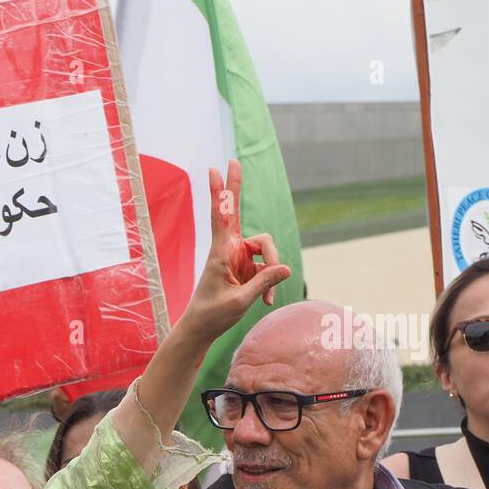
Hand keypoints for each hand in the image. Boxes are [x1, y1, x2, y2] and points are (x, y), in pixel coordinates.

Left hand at [178, 159, 291, 343]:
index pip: (220, 216)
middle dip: (235, 187)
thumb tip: (286, 267)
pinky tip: (266, 301)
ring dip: (271, 271)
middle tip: (234, 159)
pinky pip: (268, 267)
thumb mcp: (241, 301)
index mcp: (221, 252)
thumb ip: (263, 282)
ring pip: (267, 248)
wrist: (202, 329)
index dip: (220, 193)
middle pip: (236, 212)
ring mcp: (239, 257)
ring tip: (266, 298)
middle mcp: (229, 249)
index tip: (214, 169)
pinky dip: (270, 283)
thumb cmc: (213, 315)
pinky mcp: (247, 267)